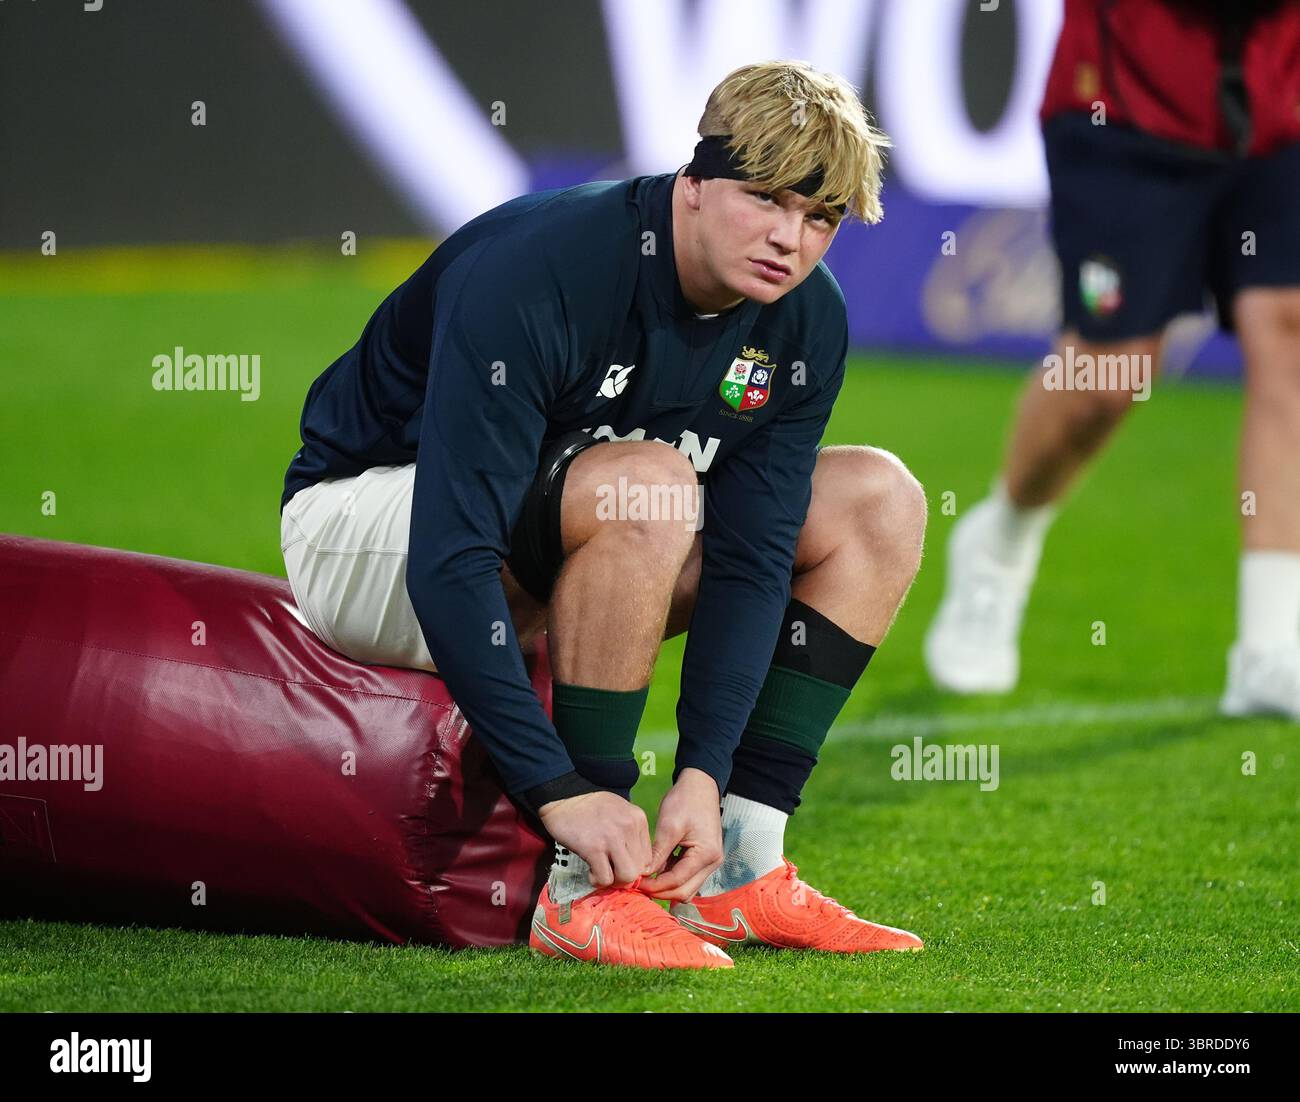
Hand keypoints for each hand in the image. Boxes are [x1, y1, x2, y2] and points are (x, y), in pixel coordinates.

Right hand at [538, 791, 652, 888]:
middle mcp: (629, 826)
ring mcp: (612, 837)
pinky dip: (597, 880)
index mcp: (638, 818)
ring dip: (614, 880)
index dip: (635, 867)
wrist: (562, 797)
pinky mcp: (594, 848)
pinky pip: (605, 878)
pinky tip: (590, 871)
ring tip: (602, 872)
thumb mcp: (619, 811)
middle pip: (640, 869)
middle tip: (610, 871)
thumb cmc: (590, 808)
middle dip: (625, 876)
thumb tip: (637, 864)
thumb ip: (631, 833)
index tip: (620, 866)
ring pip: (627, 876)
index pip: (649, 857)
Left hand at [641, 768, 722, 901]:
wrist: (700, 785)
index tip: (637, 884)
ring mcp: (710, 861)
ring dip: (667, 887)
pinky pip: (687, 876)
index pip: (678, 881)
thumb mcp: (669, 826)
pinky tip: (655, 872)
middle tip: (639, 887)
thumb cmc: (686, 800)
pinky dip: (672, 878)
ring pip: (686, 887)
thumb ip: (658, 853)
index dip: (656, 886)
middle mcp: (712, 862)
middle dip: (661, 892)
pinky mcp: (703, 858)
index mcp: (706, 855)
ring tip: (645, 881)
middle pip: (685, 891)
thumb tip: (644, 875)